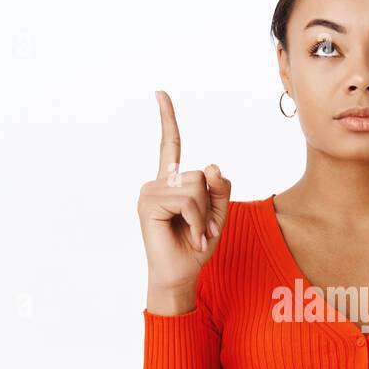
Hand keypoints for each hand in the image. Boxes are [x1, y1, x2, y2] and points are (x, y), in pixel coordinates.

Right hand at [138, 90, 231, 292]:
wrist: (180, 275)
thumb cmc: (195, 246)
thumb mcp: (217, 214)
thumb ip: (219, 188)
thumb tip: (211, 164)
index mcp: (171, 182)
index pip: (170, 145)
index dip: (168, 119)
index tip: (160, 93)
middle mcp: (157, 183)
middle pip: (198, 175)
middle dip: (210, 205)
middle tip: (203, 230)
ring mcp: (149, 192)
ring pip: (195, 187)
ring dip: (204, 216)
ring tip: (197, 235)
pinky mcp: (148, 204)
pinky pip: (187, 199)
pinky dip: (197, 221)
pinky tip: (191, 237)